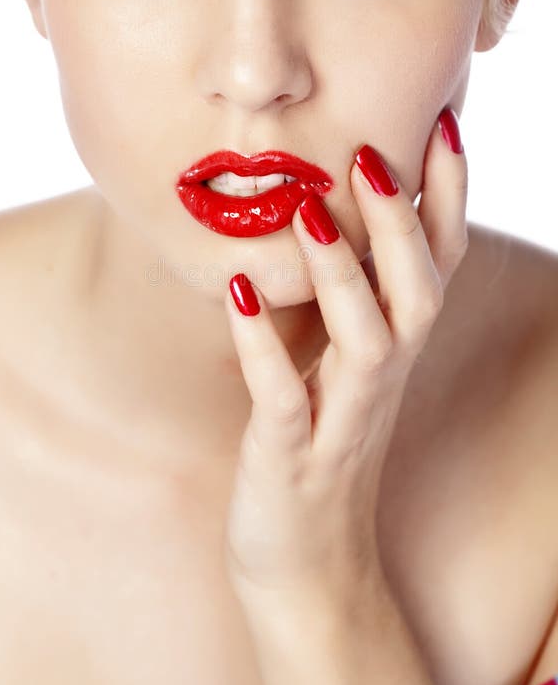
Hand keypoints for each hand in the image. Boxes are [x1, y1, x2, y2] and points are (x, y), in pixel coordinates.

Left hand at [223, 108, 466, 605]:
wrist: (306, 562)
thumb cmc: (319, 443)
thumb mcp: (343, 365)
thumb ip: (346, 300)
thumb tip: (327, 215)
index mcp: (393, 348)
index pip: (437, 263)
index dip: (447, 197)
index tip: (441, 123)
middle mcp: (381, 378)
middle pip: (418, 294)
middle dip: (401, 224)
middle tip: (372, 155)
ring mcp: (342, 420)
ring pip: (367, 344)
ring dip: (343, 278)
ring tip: (311, 215)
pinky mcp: (293, 456)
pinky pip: (284, 400)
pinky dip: (263, 349)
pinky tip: (237, 297)